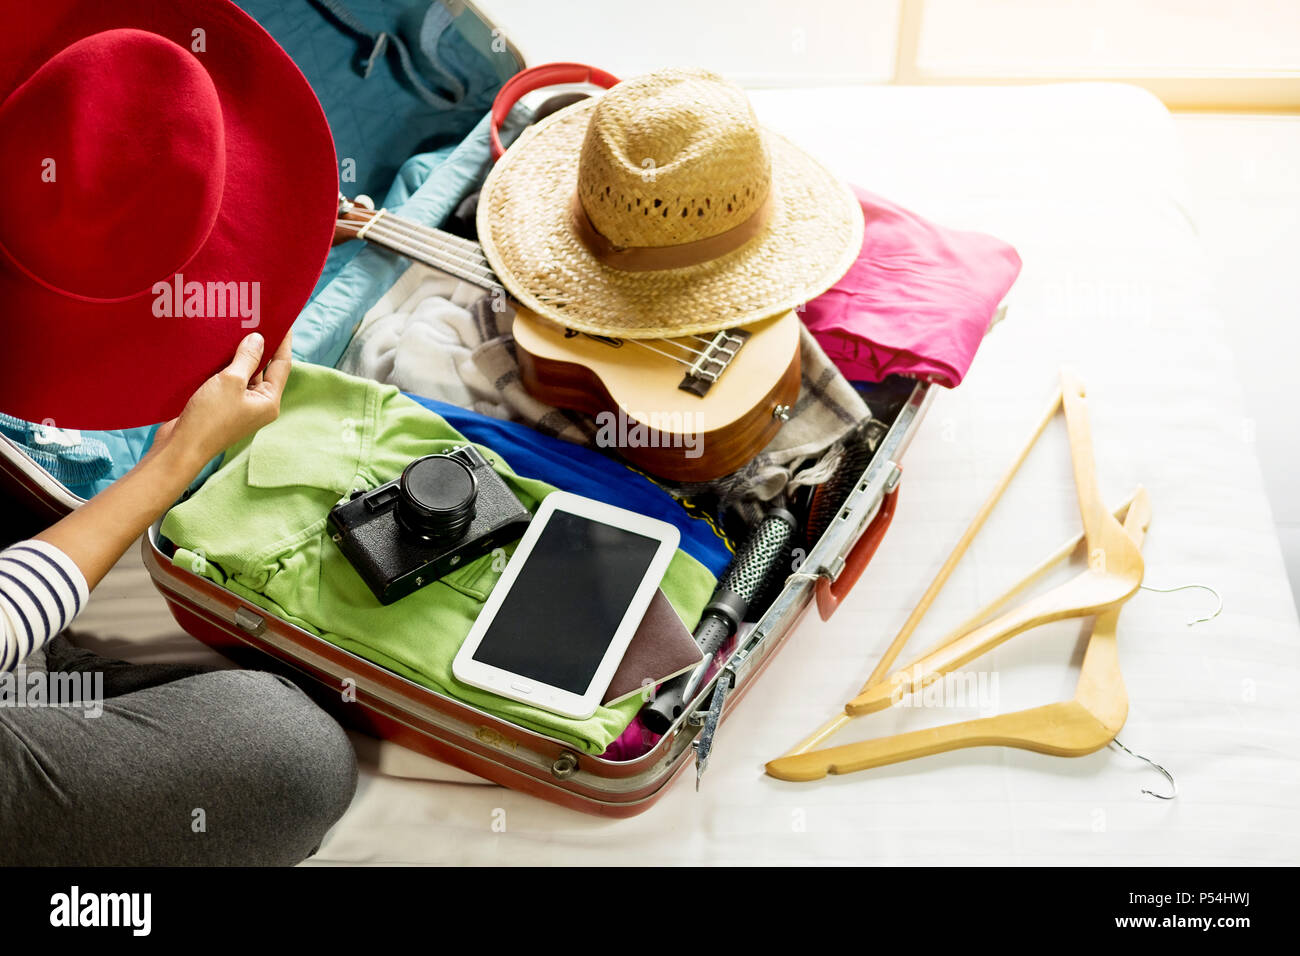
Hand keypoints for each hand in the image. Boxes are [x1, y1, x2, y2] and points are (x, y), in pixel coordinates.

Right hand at [152, 331, 292, 469]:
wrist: (180, 447)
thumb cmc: (209, 417)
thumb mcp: (231, 381)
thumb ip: (247, 358)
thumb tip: (259, 339)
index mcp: (269, 401)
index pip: (282, 364)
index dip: (283, 341)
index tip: (282, 318)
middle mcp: (258, 404)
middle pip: (264, 368)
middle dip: (261, 345)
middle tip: (256, 317)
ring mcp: (239, 405)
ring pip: (245, 373)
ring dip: (240, 354)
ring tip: (237, 326)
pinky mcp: (221, 405)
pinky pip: (229, 380)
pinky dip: (226, 364)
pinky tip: (218, 347)